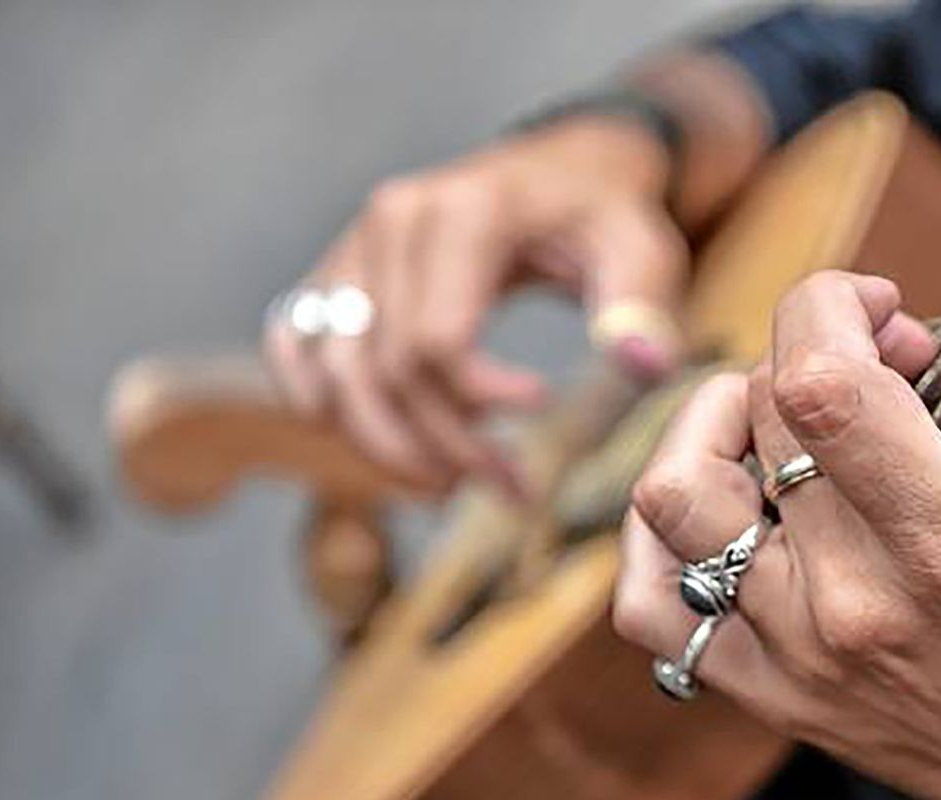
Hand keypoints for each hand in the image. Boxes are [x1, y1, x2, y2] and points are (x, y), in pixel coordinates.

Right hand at [262, 115, 687, 495]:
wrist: (568, 172)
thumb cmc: (606, 218)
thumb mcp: (644, 253)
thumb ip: (641, 309)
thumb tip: (643, 366)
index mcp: (461, 215)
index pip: (434, 343)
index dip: (478, 405)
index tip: (540, 410)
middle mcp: (390, 223)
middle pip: (383, 371)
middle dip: (442, 448)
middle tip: (510, 487)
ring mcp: (354, 246)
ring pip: (335, 375)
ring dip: (387, 447)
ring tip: (457, 480)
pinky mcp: (338, 271)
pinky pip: (296, 347)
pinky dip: (326, 406)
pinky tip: (384, 441)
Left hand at [614, 190, 940, 799]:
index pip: (820, 376)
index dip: (830, 302)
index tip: (884, 309)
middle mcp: (866, 604)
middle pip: (759, 413)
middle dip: (802, 350)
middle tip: (870, 364)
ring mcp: (808, 661)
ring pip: (676, 497)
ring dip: (714, 425)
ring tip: (776, 421)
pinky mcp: (780, 706)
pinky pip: (654, 609)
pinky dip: (668, 540)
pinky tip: (730, 512)